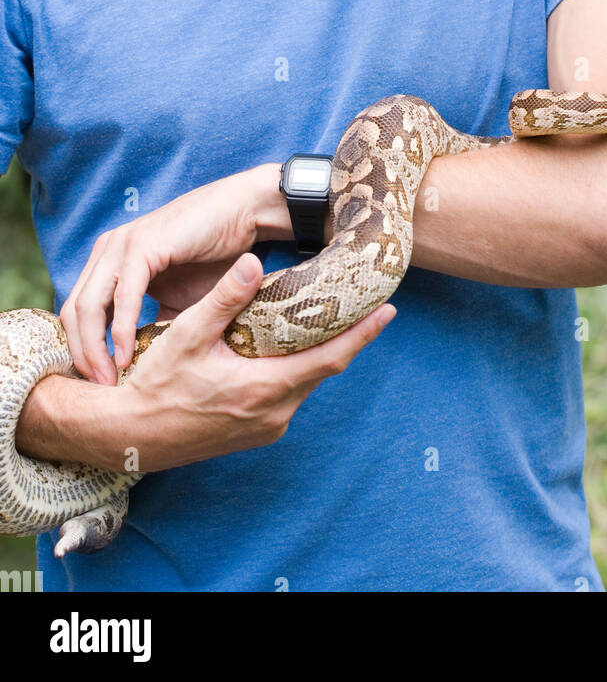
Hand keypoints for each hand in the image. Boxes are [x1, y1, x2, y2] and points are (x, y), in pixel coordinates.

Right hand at [19, 255, 395, 472]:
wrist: (127, 434)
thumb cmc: (154, 382)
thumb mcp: (187, 334)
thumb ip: (225, 298)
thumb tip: (254, 261)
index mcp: (264, 389)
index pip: (331, 357)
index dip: (363, 334)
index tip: (390, 310)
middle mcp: (273, 414)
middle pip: (323, 369)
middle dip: (345, 338)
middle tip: (366, 305)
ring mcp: (265, 428)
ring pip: (305, 382)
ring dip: (318, 354)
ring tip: (331, 320)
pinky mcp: (253, 432)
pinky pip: (288, 396)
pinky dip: (296, 371)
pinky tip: (290, 349)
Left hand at [59, 163, 287, 383]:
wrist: (243, 215)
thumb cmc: (214, 258)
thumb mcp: (178, 301)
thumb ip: (153, 324)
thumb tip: (139, 363)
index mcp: (109, 260)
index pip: (77, 311)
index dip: (82, 349)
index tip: (99, 382)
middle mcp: (107, 249)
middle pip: (73, 311)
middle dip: (82, 355)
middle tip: (99, 388)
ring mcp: (122, 244)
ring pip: (88, 305)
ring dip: (95, 348)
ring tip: (109, 378)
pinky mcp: (144, 245)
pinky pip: (123, 294)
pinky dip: (120, 328)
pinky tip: (126, 354)